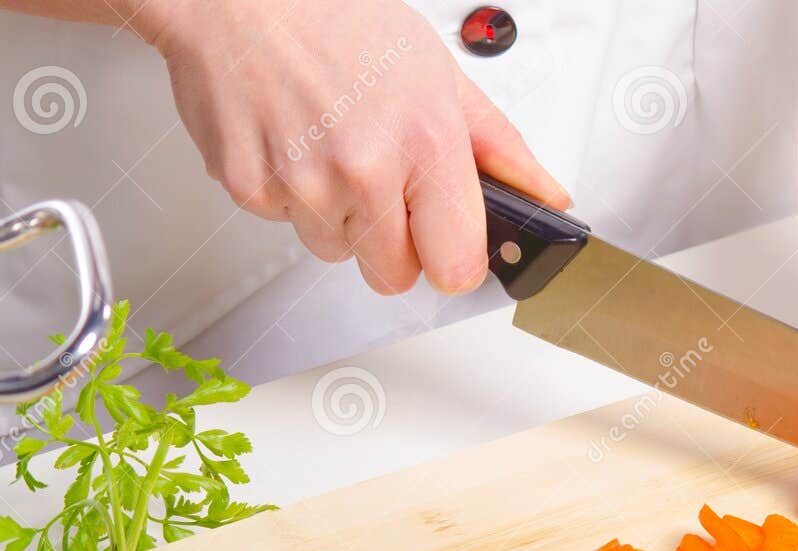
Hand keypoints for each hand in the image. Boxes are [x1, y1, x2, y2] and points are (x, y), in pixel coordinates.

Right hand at [131, 0, 568, 295]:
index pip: (456, 268)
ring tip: (335, 148)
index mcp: (425, 144)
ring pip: (337, 251)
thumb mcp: (441, 74)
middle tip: (387, 184)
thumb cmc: (338, 18)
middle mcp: (363, 171)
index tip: (448, 241)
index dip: (454, 260)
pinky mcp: (249, 187)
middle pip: (394, 275)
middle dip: (397, 243)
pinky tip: (296, 141)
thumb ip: (499, 149)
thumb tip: (546, 196)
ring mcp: (302, 184)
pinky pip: (286, 223)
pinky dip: (292, 194)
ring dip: (341, 217)